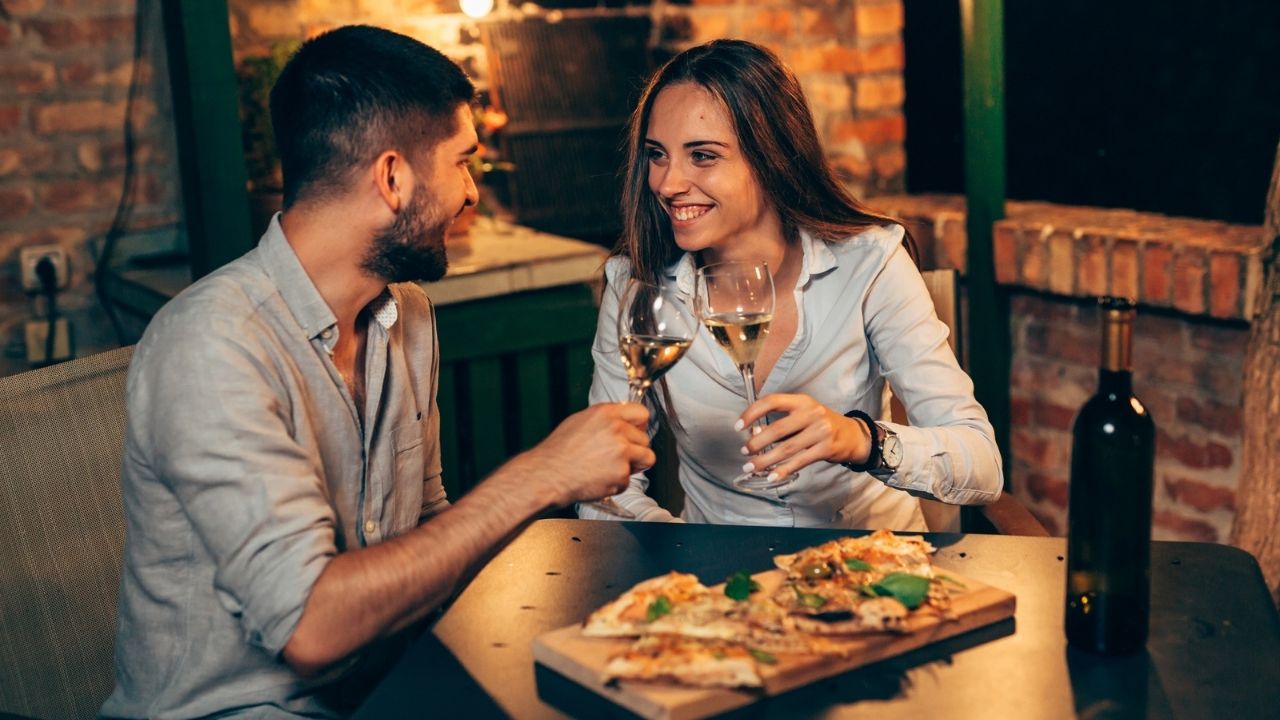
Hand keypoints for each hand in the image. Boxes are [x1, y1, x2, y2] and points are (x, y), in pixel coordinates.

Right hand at [514, 402, 654, 506]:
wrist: (548, 475)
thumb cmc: (558, 452)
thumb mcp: (579, 422)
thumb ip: (605, 419)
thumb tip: (621, 421)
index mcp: (606, 414)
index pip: (641, 413)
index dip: (640, 425)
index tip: (638, 432)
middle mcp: (616, 430)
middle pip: (645, 438)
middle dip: (635, 449)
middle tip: (617, 457)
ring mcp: (621, 451)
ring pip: (646, 458)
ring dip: (633, 465)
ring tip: (612, 468)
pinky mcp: (621, 473)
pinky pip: (629, 480)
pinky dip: (617, 483)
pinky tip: (600, 479)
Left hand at [737, 393, 873, 478]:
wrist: (853, 435)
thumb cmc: (822, 424)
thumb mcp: (803, 416)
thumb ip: (781, 423)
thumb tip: (754, 434)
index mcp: (802, 401)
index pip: (772, 401)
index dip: (752, 413)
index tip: (739, 426)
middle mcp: (811, 413)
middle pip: (777, 429)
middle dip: (757, 443)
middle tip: (745, 452)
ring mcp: (821, 431)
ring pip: (786, 448)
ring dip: (766, 460)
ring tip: (751, 466)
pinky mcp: (826, 448)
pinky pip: (800, 461)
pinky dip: (784, 470)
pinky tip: (772, 475)